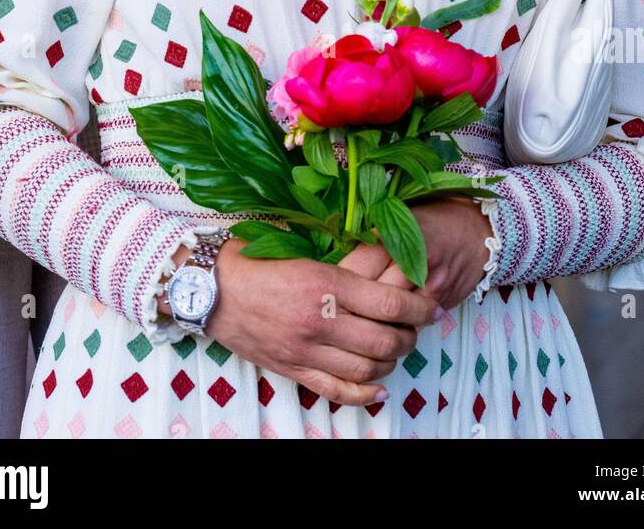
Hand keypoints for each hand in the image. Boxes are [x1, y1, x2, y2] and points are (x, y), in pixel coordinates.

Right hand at [181, 236, 439, 408]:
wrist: (211, 288)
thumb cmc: (255, 259)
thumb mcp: (302, 248)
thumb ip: (340, 260)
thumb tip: (382, 251)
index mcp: (324, 282)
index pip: (389, 304)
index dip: (420, 308)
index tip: (433, 306)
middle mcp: (319, 319)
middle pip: (384, 341)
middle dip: (411, 337)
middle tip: (419, 328)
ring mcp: (305, 349)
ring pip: (365, 369)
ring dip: (391, 364)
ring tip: (400, 351)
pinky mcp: (292, 368)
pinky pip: (335, 390)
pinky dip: (363, 394)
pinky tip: (378, 388)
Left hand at [344, 197, 493, 314]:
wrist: (475, 233)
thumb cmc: (428, 222)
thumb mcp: (397, 218)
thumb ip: (369, 240)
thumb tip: (334, 271)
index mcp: (393, 232)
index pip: (356, 266)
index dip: (336, 285)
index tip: (324, 292)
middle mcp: (411, 257)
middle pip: (370, 293)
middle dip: (350, 308)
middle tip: (333, 316)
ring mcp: (427, 282)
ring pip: (390, 315)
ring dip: (371, 323)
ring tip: (352, 327)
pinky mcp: (439, 302)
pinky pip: (409, 323)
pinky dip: (394, 328)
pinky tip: (383, 328)